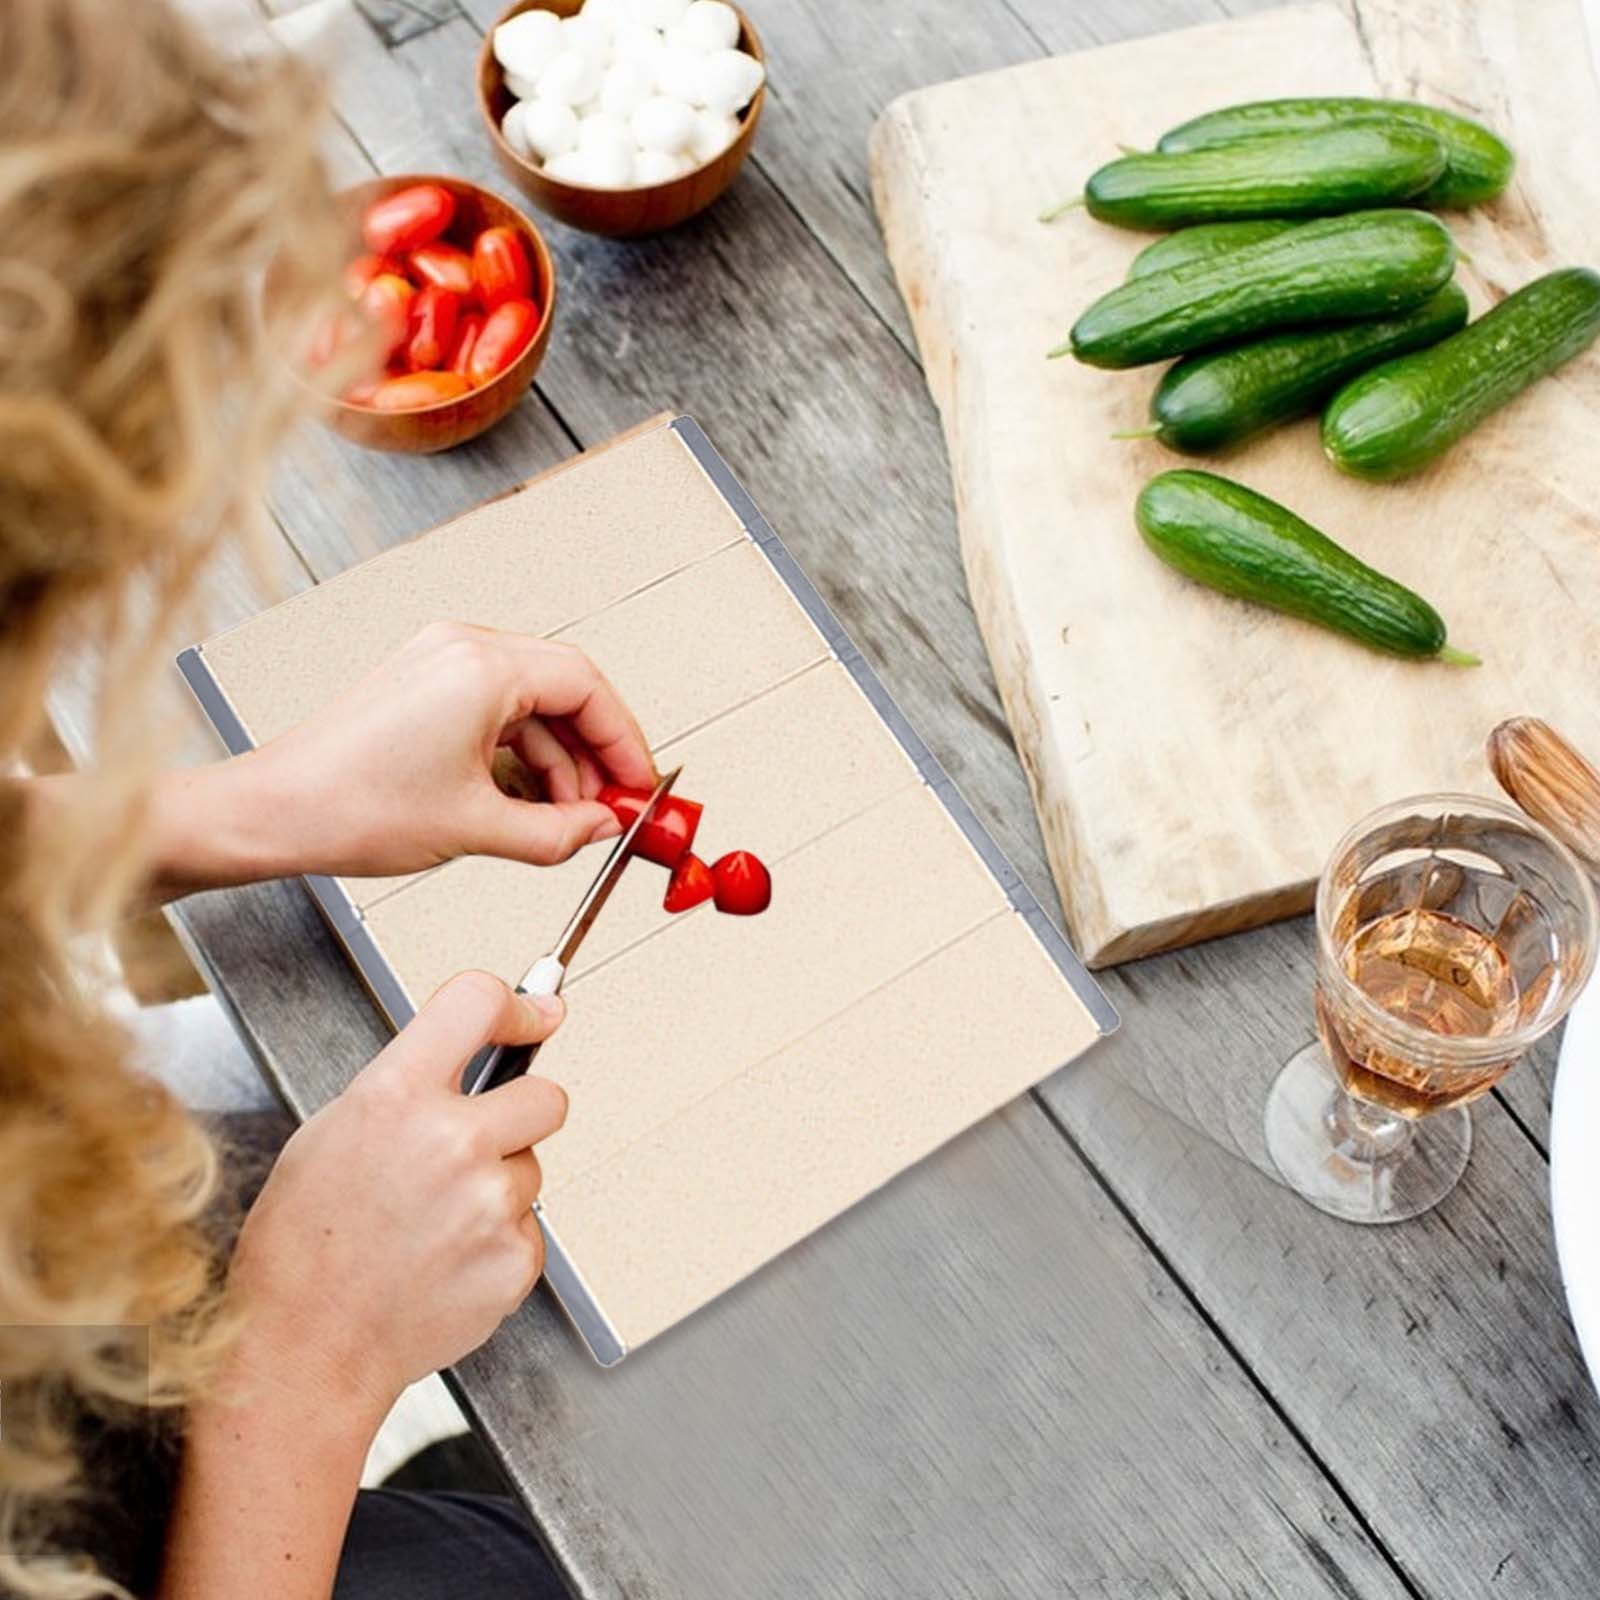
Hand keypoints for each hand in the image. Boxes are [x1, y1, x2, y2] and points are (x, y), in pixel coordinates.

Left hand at [145, 622, 656, 896]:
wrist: (272, 812)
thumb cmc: (347, 805)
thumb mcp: (475, 828)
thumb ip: (558, 832)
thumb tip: (601, 829)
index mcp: (481, 667)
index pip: (588, 686)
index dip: (625, 741)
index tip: (640, 784)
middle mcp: (461, 650)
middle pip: (566, 689)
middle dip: (595, 754)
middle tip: (613, 806)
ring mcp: (440, 663)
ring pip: (533, 704)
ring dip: (558, 762)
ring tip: (565, 819)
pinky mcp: (424, 686)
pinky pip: (498, 711)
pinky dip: (521, 756)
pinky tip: (527, 803)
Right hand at [225, 971, 569, 1418]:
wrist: (304, 1349)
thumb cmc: (305, 1244)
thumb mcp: (331, 1132)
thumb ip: (409, 1082)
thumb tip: (478, 1045)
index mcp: (395, 1096)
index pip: (478, 1002)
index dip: (518, 1005)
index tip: (538, 1013)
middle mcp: (452, 1141)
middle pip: (546, 1095)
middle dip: (520, 1114)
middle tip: (475, 1146)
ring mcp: (489, 1202)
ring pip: (531, 1168)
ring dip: (499, 1186)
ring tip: (433, 1221)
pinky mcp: (515, 1258)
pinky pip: (529, 1229)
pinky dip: (498, 1242)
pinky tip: (444, 1259)